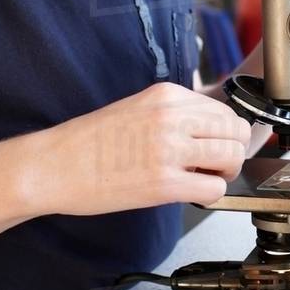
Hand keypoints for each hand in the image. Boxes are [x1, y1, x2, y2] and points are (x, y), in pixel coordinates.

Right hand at [25, 83, 251, 215]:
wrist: (54, 166)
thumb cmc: (89, 142)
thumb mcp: (138, 109)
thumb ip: (175, 114)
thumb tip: (211, 130)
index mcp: (167, 95)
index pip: (223, 109)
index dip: (226, 132)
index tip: (216, 145)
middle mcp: (172, 117)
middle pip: (235, 130)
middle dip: (233, 151)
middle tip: (217, 165)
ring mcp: (169, 149)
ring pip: (232, 157)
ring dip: (226, 172)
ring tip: (204, 178)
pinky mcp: (164, 183)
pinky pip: (215, 188)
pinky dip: (210, 194)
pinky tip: (191, 193)